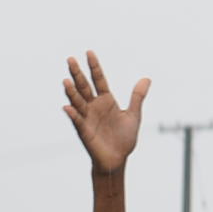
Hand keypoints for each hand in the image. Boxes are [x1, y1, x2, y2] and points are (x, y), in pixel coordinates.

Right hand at [61, 53, 149, 174]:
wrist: (118, 159)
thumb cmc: (124, 138)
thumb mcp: (133, 115)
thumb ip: (137, 97)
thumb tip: (146, 78)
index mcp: (106, 100)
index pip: (98, 79)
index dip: (94, 67)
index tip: (89, 52)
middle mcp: (94, 106)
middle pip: (84, 87)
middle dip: (77, 74)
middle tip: (70, 59)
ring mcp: (87, 117)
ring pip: (78, 102)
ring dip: (71, 92)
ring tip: (66, 81)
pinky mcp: (84, 131)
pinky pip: (78, 121)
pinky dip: (73, 114)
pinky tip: (68, 107)